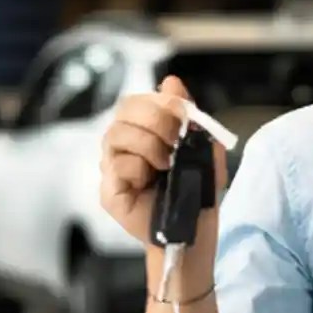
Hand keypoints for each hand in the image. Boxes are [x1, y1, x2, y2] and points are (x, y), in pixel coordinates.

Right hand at [99, 76, 227, 245]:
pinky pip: (116, 165)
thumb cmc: (198, 190)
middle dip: (156, 120)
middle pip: (124, 110)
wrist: (195, 231)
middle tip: (175, 142)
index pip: (137, 100)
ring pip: (116, 134)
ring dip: (148, 145)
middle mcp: (123, 146)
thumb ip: (188, 115)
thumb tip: (171, 81)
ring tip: (166, 165)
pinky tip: (151, 183)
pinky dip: (139, 169)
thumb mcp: (203, 147)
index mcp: (144, 132)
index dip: (160, 102)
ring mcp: (112, 168)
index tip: (183, 115)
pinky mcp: (109, 191)